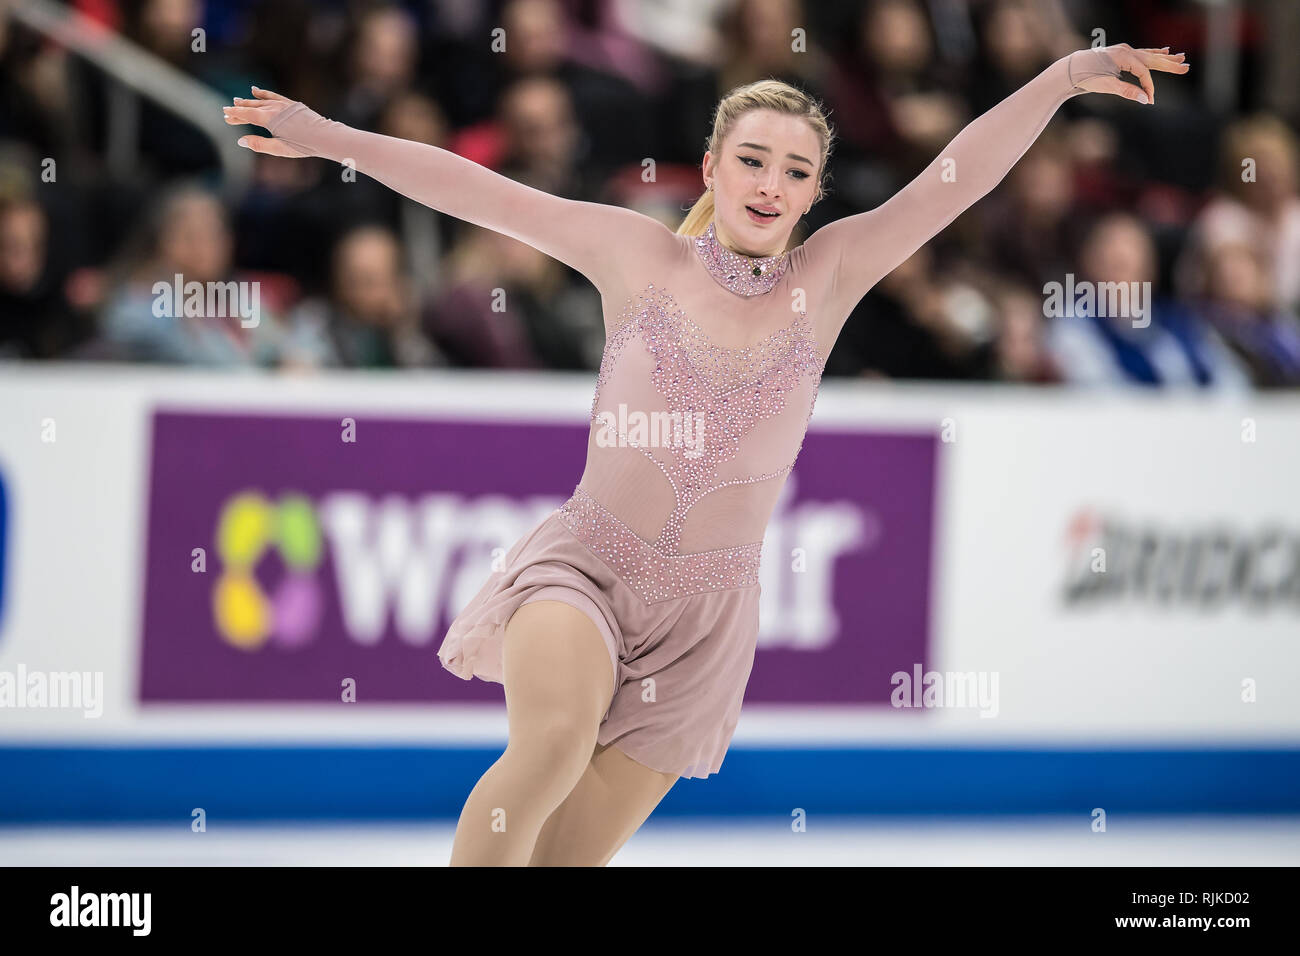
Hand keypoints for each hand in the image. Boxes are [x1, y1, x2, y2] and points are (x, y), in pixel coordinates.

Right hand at [222, 87, 312, 156]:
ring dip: (248, 101)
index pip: (247, 114)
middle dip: (239, 109)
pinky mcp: (291, 104)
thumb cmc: (303, 146)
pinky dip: (263, 93)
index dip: (235, 114)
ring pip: (261, 101)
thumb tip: (240, 141)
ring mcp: (283, 104)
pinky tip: (255, 90)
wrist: (324, 136)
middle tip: (227, 111)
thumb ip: (259, 144)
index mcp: (269, 119)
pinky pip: (273, 96)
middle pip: (252, 107)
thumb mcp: (279, 149)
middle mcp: (274, 108)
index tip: (225, 114)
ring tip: (237, 100)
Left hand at [1074, 45, 1188, 105]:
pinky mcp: (1120, 53)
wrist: (1069, 69)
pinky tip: (1163, 50)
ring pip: (1149, 54)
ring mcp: (1124, 50)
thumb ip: (1127, 92)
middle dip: (1169, 64)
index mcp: (1124, 57)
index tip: (1151, 100)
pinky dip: (1153, 53)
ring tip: (1180, 57)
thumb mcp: (1106, 86)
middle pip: (1152, 59)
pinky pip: (1142, 53)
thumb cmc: (1085, 78)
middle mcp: (1126, 50)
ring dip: (1165, 57)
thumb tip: (1145, 99)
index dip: (1149, 87)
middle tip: (1186, 67)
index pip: (1144, 72)